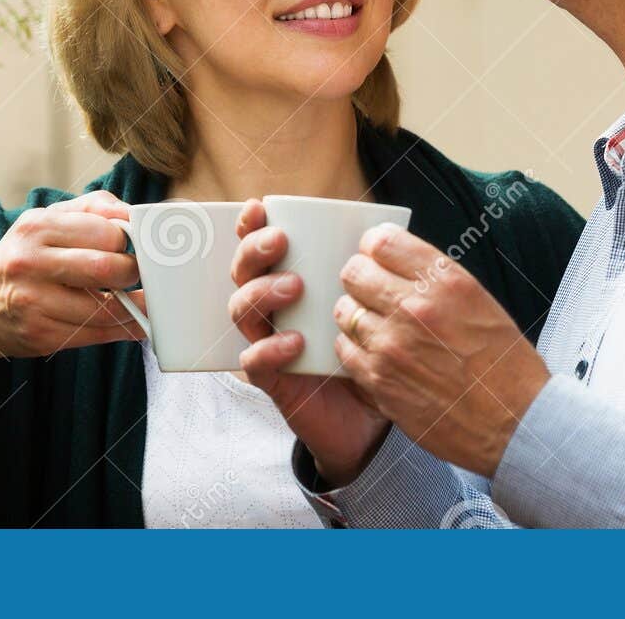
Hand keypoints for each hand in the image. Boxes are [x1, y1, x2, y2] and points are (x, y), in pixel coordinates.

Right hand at [0, 190, 145, 357]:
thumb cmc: (25, 255)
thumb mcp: (49, 219)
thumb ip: (94, 209)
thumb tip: (133, 215)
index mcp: (37, 228)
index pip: (104, 232)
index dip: (128, 241)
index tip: (135, 246)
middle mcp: (31, 264)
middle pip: (105, 269)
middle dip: (133, 272)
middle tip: (139, 273)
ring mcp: (34, 303)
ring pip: (105, 309)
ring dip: (136, 308)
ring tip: (146, 301)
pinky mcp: (41, 335)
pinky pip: (96, 335)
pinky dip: (123, 330)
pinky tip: (135, 324)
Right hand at [228, 199, 390, 486]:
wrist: (370, 418)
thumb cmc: (368, 350)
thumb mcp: (370, 307)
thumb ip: (368, 275)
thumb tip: (383, 232)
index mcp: (289, 282)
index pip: (260, 248)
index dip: (251, 225)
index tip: (261, 206)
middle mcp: (271, 309)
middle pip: (242, 272)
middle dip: (254, 251)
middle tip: (280, 241)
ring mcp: (267, 342)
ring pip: (241, 310)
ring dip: (261, 292)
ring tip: (293, 286)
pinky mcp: (273, 380)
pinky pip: (254, 361)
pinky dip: (269, 348)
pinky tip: (294, 342)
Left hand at [332, 224, 548, 477]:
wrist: (515, 423)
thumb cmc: (505, 364)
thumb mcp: (479, 301)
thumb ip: (434, 278)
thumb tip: (397, 261)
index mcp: (444, 281)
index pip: (381, 241)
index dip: (376, 248)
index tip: (379, 258)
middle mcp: (414, 307)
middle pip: (354, 272)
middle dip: (362, 279)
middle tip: (373, 292)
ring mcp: (391, 345)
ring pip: (345, 311)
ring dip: (358, 315)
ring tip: (379, 327)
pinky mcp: (378, 380)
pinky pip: (345, 349)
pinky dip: (356, 349)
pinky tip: (378, 354)